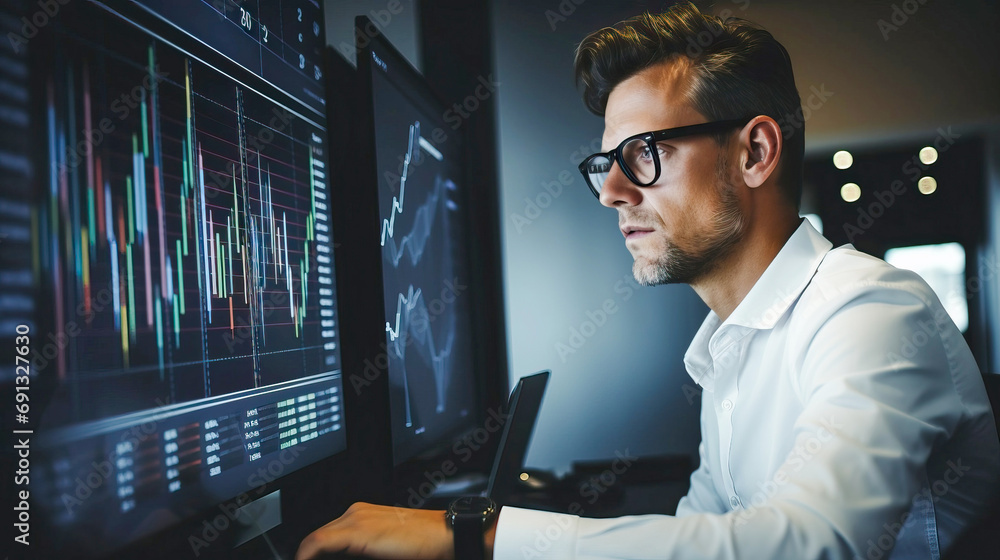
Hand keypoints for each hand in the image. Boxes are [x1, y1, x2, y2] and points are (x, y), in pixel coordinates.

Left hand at [296, 502, 452, 559]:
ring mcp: (356, 519)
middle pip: (319, 536)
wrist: (444, 535)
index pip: (327, 534)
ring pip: (317, 538)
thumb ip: (368, 549)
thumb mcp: (388, 545)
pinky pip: (319, 542)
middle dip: (310, 555)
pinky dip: (307, 554)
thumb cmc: (424, 543)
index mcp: (363, 515)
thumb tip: (353, 555)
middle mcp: (356, 513)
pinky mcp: (357, 531)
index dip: (313, 553)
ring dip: (309, 555)